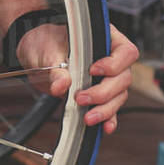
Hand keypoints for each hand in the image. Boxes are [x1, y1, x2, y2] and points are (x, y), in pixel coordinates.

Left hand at [17, 20, 137, 134]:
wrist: (38, 55)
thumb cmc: (46, 42)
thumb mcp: (47, 50)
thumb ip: (55, 67)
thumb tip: (62, 84)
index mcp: (103, 38)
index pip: (125, 52)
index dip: (114, 64)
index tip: (93, 71)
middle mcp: (110, 58)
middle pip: (123, 78)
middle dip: (103, 92)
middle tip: (81, 98)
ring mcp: (107, 78)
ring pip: (119, 96)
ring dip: (105, 109)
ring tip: (87, 116)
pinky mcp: (100, 95)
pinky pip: (112, 109)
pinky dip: (108, 118)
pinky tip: (104, 126)